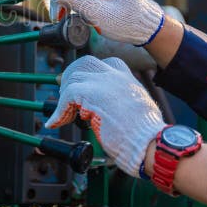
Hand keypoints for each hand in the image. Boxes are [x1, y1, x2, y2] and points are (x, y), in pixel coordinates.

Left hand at [45, 55, 164, 176]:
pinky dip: (59, 111)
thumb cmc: (145, 136)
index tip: (82, 87)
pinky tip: (56, 122)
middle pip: (87, 64)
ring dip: (65, 96)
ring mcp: (104, 82)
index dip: (90, 75)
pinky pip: (67, 96)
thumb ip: (122, 102)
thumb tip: (101, 109)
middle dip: (73, 76)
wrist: (149, 143)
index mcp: (128, 79)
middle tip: (65, 95)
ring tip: (65, 113)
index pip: (106, 65)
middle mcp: (116, 76)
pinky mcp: (91, 94)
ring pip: (74, 78)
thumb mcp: (138, 111)